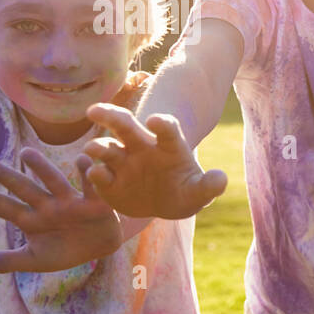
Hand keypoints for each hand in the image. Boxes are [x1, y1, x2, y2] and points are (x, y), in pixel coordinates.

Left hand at [0, 150, 123, 272]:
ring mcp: (72, 203)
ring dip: (42, 168)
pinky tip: (82, 159)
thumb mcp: (36, 259)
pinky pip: (92, 188)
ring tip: (26, 153)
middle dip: (9, 178)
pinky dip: (88, 174)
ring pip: (55, 182)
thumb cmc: (65, 250)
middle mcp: (49, 206)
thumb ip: (8, 260)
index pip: (5, 207)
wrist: (100, 246)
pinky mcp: (96, 203)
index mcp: (32, 219)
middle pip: (26, 190)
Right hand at [84, 103, 226, 218]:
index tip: (155, 121)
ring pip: (105, 147)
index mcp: (168, 146)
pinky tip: (96, 174)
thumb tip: (221, 179)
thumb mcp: (200, 191)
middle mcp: (141, 147)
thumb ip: (210, 185)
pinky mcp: (108, 181)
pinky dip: (94, 173)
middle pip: (124, 125)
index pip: (166, 128)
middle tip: (95, 110)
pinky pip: (97, 174)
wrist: (164, 203)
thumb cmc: (185, 191)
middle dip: (110, 115)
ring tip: (93, 150)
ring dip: (97, 147)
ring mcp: (122, 162)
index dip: (162, 123)